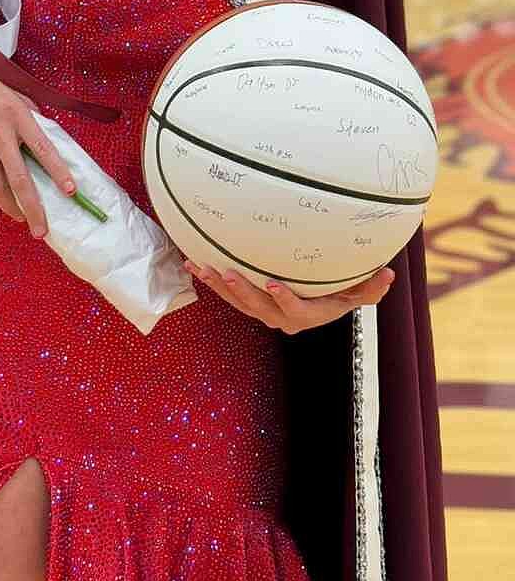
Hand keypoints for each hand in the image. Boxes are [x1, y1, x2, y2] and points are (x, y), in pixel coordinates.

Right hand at [0, 36, 76, 237]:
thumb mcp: (5, 86)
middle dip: (33, 209)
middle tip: (42, 230)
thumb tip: (37, 124)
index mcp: (17, 115)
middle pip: (20, 180)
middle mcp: (0, 134)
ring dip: (10, 207)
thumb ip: (23, 108)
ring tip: (20, 218)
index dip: (58, 172)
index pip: (43, 148)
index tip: (70, 192)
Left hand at [184, 263, 394, 333]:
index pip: (295, 311)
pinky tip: (192, 262)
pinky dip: (211, 280)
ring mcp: (262, 311)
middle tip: (226, 273)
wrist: (320, 302)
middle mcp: (281, 318)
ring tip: (200, 267)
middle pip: (258, 308)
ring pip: (238, 303)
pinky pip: (228, 294)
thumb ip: (370, 287)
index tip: (272, 282)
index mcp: (307, 316)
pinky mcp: (249, 302)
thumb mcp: (358, 293)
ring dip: (218, 286)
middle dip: (241, 292)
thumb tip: (389, 273)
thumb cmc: (341, 292)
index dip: (283, 299)